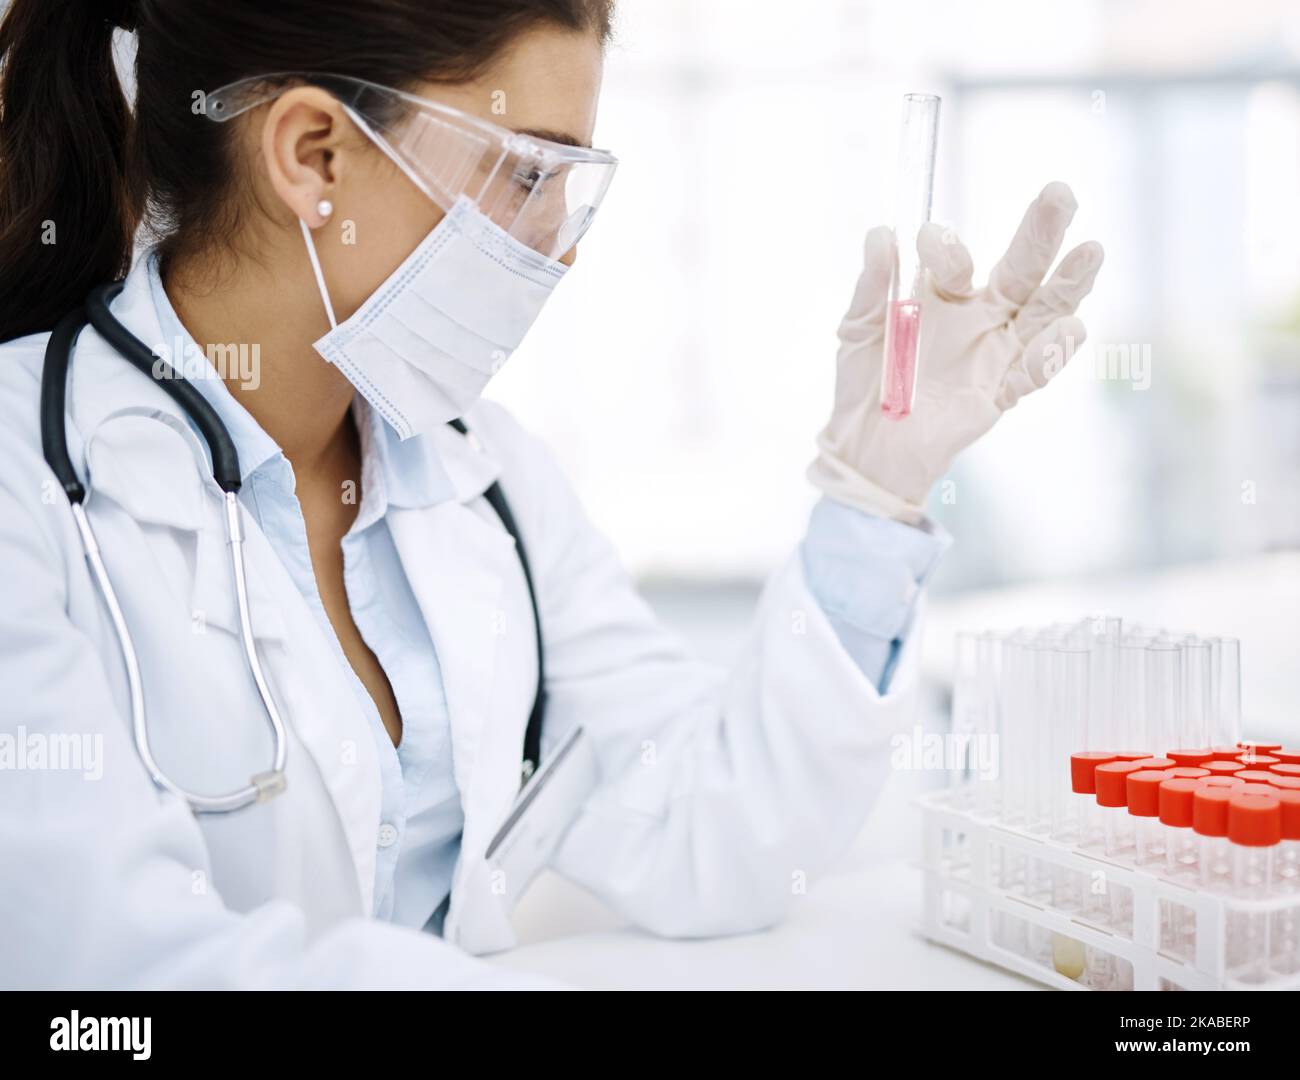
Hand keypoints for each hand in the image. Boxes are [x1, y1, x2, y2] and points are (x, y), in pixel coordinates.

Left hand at [808, 181, 1102, 523]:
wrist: (867, 445)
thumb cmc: (866, 382)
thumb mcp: (859, 327)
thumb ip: (872, 284)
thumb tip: (880, 233)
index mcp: (946, 297)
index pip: (958, 262)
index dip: (947, 249)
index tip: (926, 240)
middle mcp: (980, 319)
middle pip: (1021, 269)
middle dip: (1041, 232)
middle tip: (1060, 193)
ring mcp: (995, 355)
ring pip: (1043, 313)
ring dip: (1068, 284)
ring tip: (1091, 250)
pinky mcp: (999, 394)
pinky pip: (1032, 372)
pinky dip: (1051, 354)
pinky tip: (1070, 328)